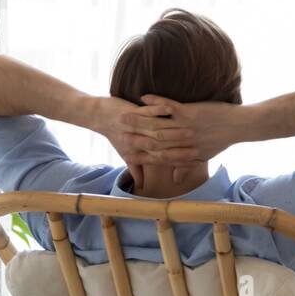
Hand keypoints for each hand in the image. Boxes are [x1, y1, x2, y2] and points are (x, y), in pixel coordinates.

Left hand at [84, 96, 202, 185]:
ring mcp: (136, 125)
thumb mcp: (126, 152)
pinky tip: (170, 109)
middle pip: (162, 145)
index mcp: (140, 150)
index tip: (194, 162)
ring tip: (190, 128)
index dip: (178, 161)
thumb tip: (141, 186)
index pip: (162, 159)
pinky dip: (159, 108)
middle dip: (181, 146)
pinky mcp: (132, 111)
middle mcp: (138, 140)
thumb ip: (136, 169)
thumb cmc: (114, 134)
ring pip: (156, 129)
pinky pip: (148, 111)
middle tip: (197, 147)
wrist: (97, 116)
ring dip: (173, 130)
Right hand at [117, 95, 249, 180]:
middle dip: (134, 138)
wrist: (240, 126)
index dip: (141, 156)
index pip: (158, 157)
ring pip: (157, 125)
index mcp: (185, 154)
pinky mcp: (191, 113)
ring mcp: (185, 128)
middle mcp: (182, 143)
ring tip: (123, 114)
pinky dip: (156, 101)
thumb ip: (186, 167)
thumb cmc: (221, 140)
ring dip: (139, 119)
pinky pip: (169, 107)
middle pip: (153, 142)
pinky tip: (143, 96)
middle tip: (118, 134)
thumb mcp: (203, 156)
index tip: (125, 155)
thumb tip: (174, 180)